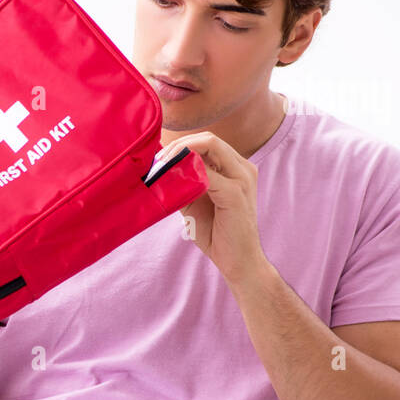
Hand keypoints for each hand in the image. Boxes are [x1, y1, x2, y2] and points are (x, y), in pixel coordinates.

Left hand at [156, 132, 266, 284]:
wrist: (237, 261)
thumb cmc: (216, 233)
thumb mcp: (195, 201)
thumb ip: (183, 182)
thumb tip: (158, 168)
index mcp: (235, 168)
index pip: (207, 142)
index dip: (180, 145)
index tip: (158, 159)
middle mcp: (242, 168)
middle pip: (208, 138)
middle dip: (178, 145)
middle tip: (156, 161)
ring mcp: (242, 178)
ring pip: (210, 145)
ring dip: (180, 153)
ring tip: (161, 167)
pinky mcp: (235, 193)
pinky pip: (207, 172)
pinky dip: (186, 172)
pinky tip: (172, 183)